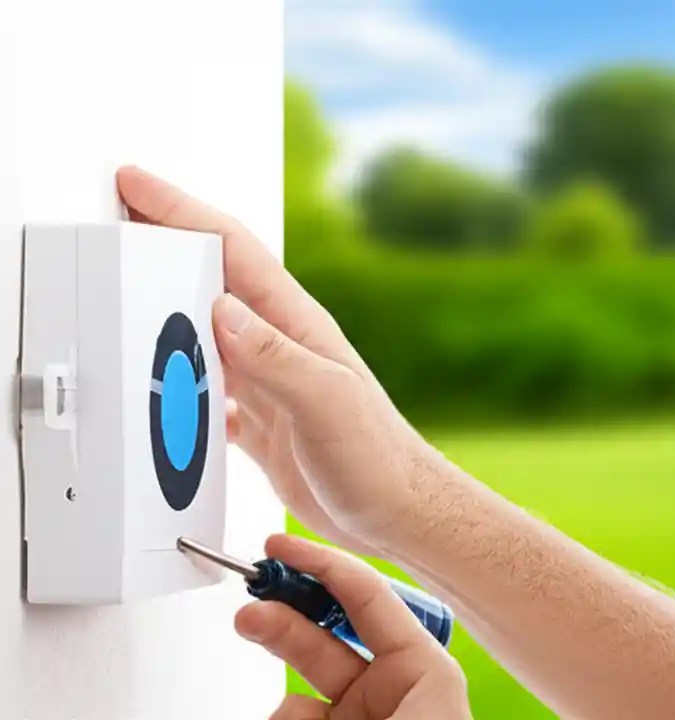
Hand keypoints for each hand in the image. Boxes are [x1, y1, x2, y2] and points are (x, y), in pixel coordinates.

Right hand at [116, 167, 444, 551]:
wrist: (398, 513)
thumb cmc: (379, 460)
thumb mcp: (326, 402)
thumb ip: (276, 357)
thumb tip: (221, 309)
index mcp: (295, 325)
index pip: (231, 249)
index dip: (180, 209)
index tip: (134, 183)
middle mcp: (279, 346)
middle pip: (209, 280)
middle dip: (160, 247)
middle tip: (110, 224)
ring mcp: (269, 383)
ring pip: (202, 333)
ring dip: (161, 313)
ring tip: (116, 297)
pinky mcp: (261, 422)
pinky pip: (207, 389)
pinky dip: (176, 382)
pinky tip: (156, 387)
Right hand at [236, 535, 470, 719]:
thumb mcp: (421, 695)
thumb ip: (351, 677)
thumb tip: (291, 703)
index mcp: (425, 669)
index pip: (367, 597)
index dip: (321, 565)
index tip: (279, 546)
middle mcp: (392, 691)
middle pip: (323, 638)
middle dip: (283, 621)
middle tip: (250, 612)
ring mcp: (361, 719)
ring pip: (298, 696)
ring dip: (285, 709)